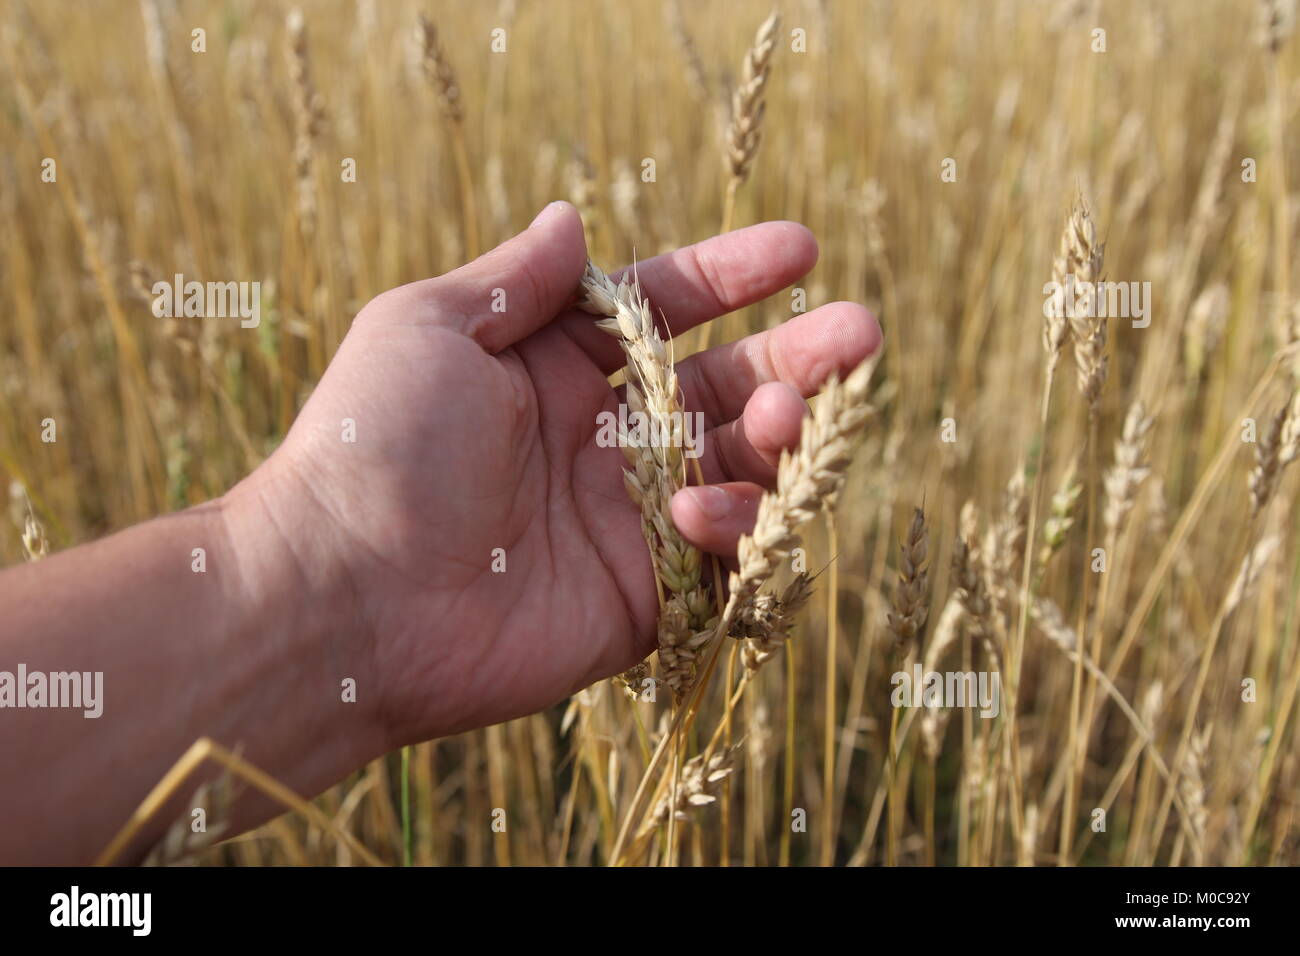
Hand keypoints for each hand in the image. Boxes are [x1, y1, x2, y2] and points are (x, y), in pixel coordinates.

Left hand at [238, 201, 880, 746]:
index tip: (801, 251)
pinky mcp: (644, 597)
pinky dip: (734, 524)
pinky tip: (695, 508)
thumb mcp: (429, 328)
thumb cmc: (377, 446)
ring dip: (780, 436)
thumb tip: (570, 218)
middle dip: (798, 358)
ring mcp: (626, 520)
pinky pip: (726, 556)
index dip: (732, 278)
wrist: (348, 598)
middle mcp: (599, 441)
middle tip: (859, 333)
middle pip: (726, 389)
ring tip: (786, 414)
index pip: (665, 313)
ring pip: (742, 469)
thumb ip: (515, 281)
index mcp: (553, 371)